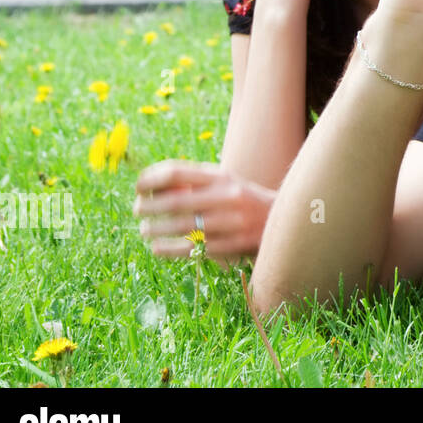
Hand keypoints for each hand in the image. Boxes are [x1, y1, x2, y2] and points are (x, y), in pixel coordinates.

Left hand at [133, 160, 275, 263]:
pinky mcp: (233, 245)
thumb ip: (194, 182)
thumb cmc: (244, 201)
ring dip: (156, 230)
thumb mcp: (225, 184)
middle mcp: (227, 197)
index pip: (177, 173)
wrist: (286, 222)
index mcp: (223, 177)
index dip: (151, 179)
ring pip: (182, 227)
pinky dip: (170, 249)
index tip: (138, 187)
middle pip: (175, 202)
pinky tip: (157, 248)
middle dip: (148, 207)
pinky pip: (194, 248)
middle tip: (136, 211)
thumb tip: (153, 186)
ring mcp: (231, 222)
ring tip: (145, 231)